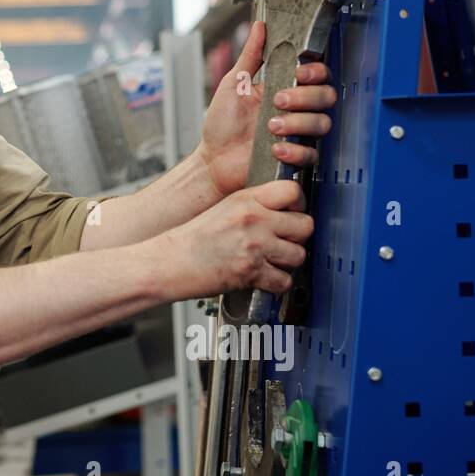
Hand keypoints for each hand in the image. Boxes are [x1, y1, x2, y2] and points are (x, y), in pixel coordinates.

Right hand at [150, 180, 312, 301]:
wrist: (169, 263)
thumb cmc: (192, 240)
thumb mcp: (224, 209)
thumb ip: (254, 207)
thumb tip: (284, 212)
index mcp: (246, 199)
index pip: (293, 192)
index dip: (298, 205)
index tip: (292, 214)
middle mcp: (253, 219)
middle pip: (305, 225)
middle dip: (297, 237)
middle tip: (283, 242)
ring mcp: (254, 245)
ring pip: (299, 255)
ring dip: (288, 263)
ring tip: (270, 262)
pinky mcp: (251, 271)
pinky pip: (284, 281)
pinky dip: (276, 284)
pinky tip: (263, 279)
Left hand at [196, 20, 337, 196]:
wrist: (213, 159)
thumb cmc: (222, 124)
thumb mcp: (233, 84)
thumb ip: (250, 56)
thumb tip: (259, 28)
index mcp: (285, 88)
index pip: (317, 75)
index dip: (315, 72)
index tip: (298, 73)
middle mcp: (296, 110)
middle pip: (326, 97)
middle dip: (305, 97)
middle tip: (279, 101)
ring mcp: (298, 134)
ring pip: (322, 124)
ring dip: (298, 123)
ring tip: (271, 127)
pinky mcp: (295, 158)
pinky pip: (311, 154)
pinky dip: (295, 150)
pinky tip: (276, 148)